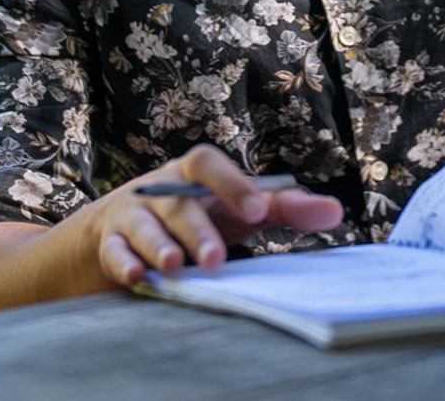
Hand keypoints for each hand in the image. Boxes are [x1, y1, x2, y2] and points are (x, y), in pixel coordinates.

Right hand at [82, 144, 344, 286]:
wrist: (119, 229)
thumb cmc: (195, 216)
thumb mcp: (235, 209)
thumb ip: (283, 208)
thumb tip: (336, 211)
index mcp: (192, 175)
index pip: (208, 165)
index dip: (233, 184)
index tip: (259, 210)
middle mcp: (159, 189)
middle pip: (178, 205)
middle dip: (198, 231)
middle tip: (218, 258)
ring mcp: (131, 216)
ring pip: (144, 229)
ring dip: (159, 247)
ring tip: (176, 267)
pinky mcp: (109, 245)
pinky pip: (114, 253)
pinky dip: (124, 265)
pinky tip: (138, 279)